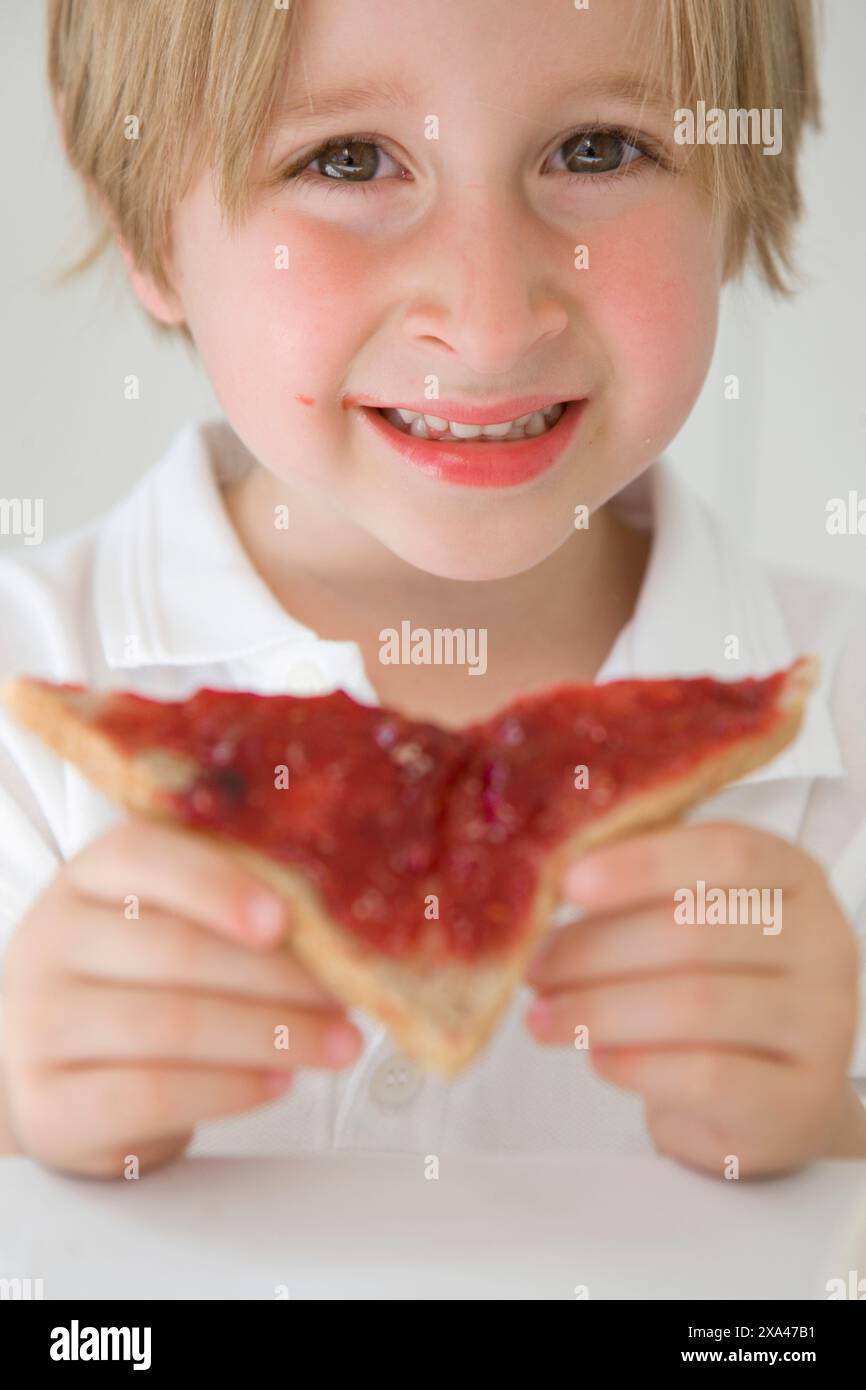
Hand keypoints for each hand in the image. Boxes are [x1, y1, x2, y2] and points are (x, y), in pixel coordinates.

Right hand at [1, 818, 362, 1177]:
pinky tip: (279, 1081)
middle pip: (174, 950)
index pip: (142, 856)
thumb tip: (335, 922)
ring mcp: (40, 1025)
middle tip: (346, 995)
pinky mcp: (51, 1105)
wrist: (61, 1068)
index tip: (283, 919)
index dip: (217, 885)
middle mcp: (52, 940)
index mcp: (90, 876)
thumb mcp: (171, 920)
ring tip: (337, 1044)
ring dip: (271, 1036)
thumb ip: (235, 903)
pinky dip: (230, 1089)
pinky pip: (152, 1095)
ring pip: (171, 1026)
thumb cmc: (140, 980)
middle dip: (276, 976)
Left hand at [524, 821, 864, 1175]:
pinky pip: (708, 1076)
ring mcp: (823, 1023)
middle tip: (534, 967)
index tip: (569, 881)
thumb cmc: (718, 989)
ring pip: (695, 1003)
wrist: (773, 1097)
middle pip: (697, 931)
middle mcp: (822, 942)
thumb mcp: (690, 923)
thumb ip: (636, 895)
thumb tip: (540, 890)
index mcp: (792, 876)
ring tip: (544, 1018)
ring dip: (599, 1010)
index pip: (727, 852)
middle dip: (596, 950)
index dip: (643, 863)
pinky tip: (597, 1057)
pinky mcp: (803, 1100)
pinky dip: (636, 1064)